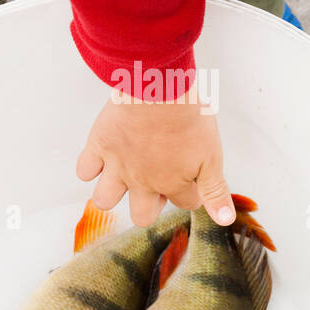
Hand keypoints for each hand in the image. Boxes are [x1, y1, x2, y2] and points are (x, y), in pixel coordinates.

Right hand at [76, 86, 235, 227]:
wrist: (158, 88)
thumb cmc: (188, 116)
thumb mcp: (212, 155)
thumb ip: (215, 191)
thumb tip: (225, 220)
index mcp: (172, 184)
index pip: (185, 203)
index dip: (191, 192)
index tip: (193, 178)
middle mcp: (142, 182)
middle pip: (142, 215)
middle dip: (150, 206)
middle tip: (157, 182)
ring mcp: (117, 166)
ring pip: (104, 200)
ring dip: (113, 195)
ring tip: (123, 177)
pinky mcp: (99, 146)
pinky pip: (84, 170)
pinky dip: (90, 169)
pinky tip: (102, 160)